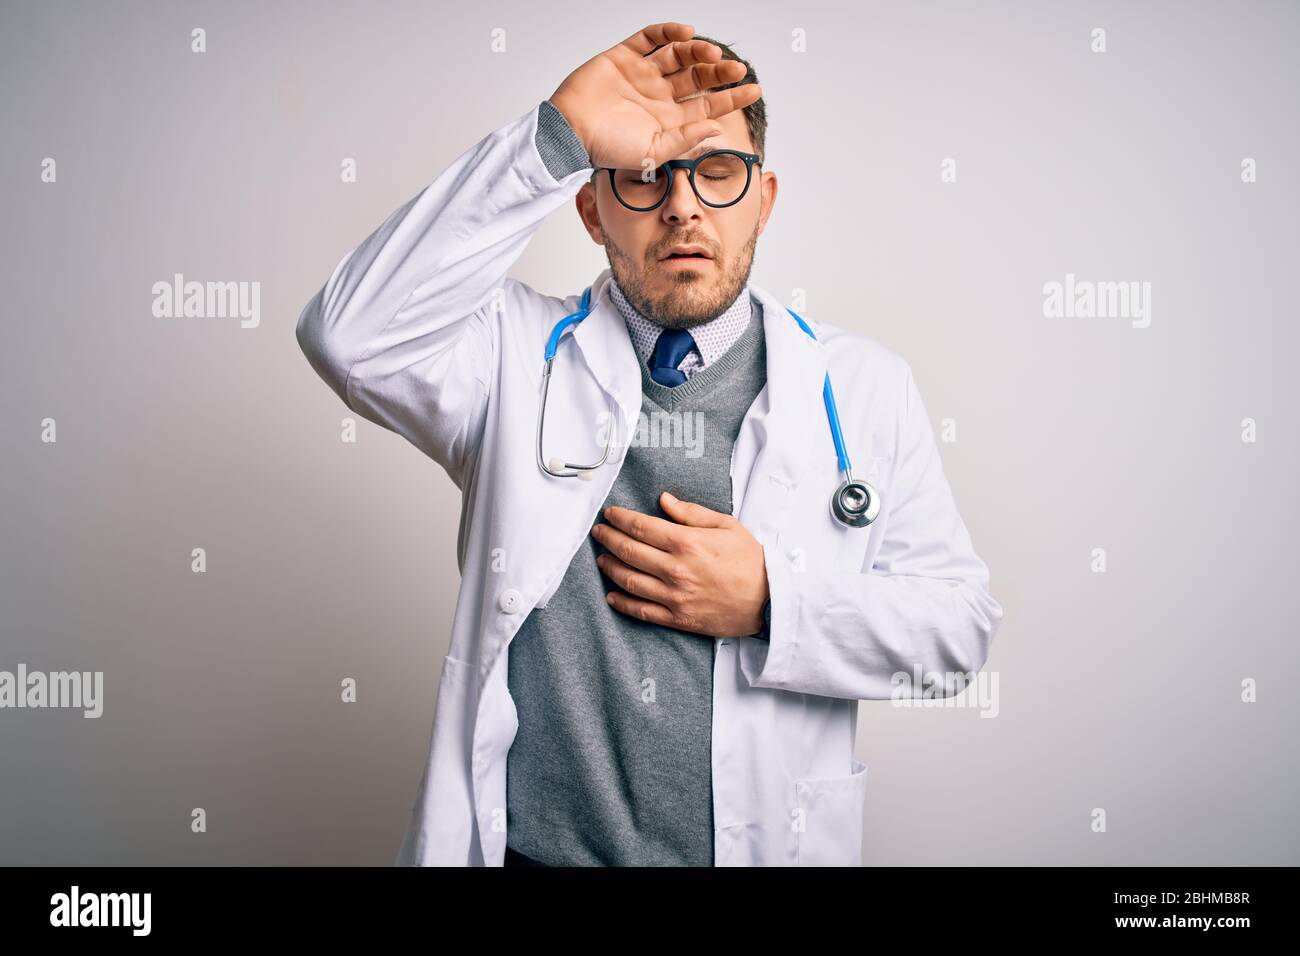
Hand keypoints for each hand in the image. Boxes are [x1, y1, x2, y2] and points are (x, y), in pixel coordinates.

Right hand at [548, 22, 761, 171]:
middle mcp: (659, 94)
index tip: (755, 89)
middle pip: (698, 77)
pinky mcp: (623, 56)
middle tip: (737, 68)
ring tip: (711, 52)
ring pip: (678, 55)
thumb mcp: (654, 151)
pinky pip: (650, 38)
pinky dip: (668, 32)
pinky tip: (686, 33)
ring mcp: (642, 74)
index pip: (709, 105)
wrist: (570, 134)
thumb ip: (686, 139)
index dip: (732, 97)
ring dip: (697, 50)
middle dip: (719, 72)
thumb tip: (718, 128)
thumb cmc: (607, 149)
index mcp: (669, 119)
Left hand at [591, 491, 769, 638]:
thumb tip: (664, 500)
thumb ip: (691, 513)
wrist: (770, 599)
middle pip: (629, 551)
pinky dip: (621, 602)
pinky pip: (641, 610)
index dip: (620, 519)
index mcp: (687, 542)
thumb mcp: (726, 526)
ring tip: (601, 558)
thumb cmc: (751, 560)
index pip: (641, 527)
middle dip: (608, 539)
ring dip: (610, 567)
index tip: (610, 514)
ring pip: (629, 580)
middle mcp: (675, 569)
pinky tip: (612, 594)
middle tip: (598, 532)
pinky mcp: (678, 618)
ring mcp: (674, 596)